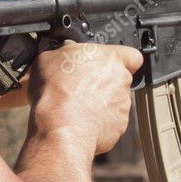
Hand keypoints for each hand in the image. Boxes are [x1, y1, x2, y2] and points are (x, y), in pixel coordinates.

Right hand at [28, 43, 143, 155]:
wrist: (61, 126)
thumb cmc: (56, 91)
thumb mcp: (48, 58)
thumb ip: (64, 54)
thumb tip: (59, 57)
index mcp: (110, 58)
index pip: (132, 55)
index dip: (121, 60)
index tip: (106, 64)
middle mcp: (122, 80)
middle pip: (120, 78)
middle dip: (104, 82)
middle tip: (82, 86)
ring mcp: (123, 104)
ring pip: (115, 101)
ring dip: (101, 102)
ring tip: (77, 106)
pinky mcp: (119, 126)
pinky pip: (111, 121)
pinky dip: (99, 121)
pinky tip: (80, 120)